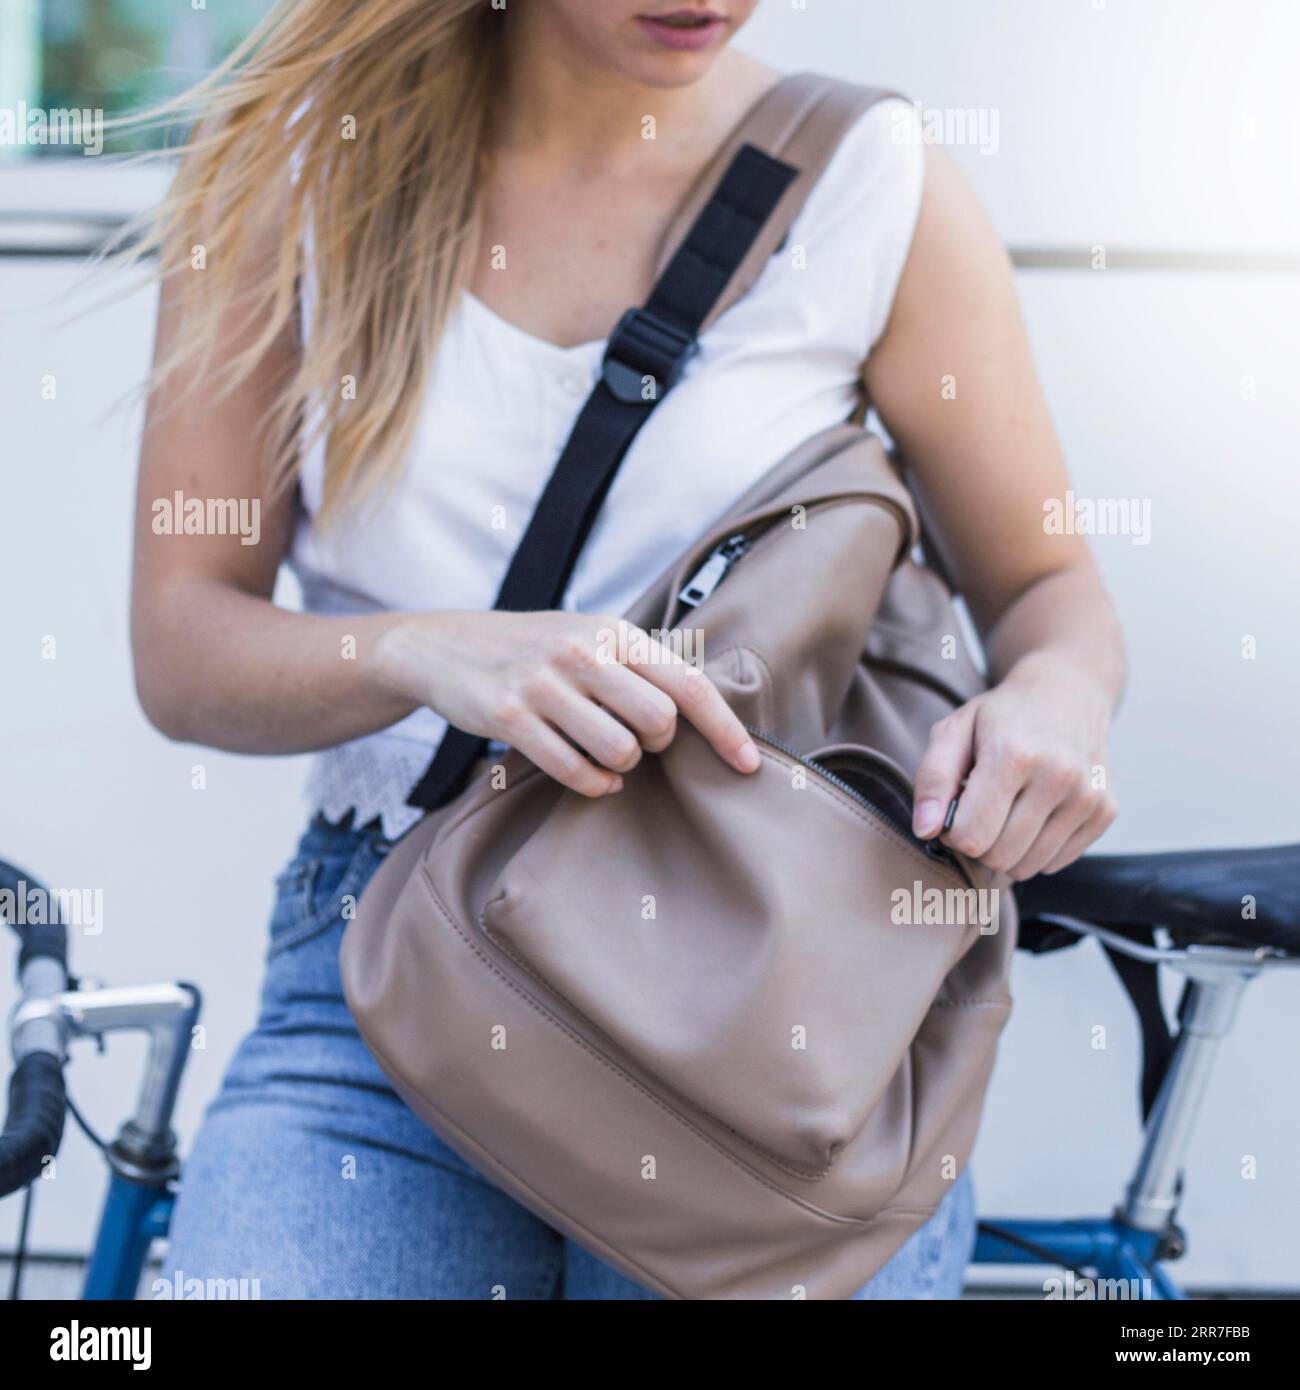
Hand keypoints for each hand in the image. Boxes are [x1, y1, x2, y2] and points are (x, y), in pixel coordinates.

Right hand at [370, 610, 759, 796]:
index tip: (749, 766)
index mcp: (613, 631)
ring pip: (620, 752)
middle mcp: (582, 652)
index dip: (725, 730)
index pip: (688, 684)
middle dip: (657, 745)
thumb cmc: (536, 649)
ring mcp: (543, 684)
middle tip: (636, 738)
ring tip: (608, 753)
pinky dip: (594, 784)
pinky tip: (594, 775)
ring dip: (622, 765)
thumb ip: (643, 664)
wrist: (446, 646)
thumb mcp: (591, 635)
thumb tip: (711, 706)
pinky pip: (575, 771)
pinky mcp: (509, 718)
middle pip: (660, 724)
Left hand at [910, 656, 1117, 878]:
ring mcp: (1088, 795)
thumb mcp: (954, 730)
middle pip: (999, 856)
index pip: (971, 836)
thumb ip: (932, 779)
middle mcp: (1058, 775)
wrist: (1068, 692)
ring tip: (1008, 810)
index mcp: (1013, 753)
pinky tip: (1036, 813)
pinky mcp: (1106, 810)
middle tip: (982, 809)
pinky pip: (1056, 863)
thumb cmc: (1002, 716)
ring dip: (1008, 848)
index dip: (953, 830)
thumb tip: (925, 830)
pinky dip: (1038, 848)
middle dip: (980, 841)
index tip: (957, 808)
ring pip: (1028, 866)